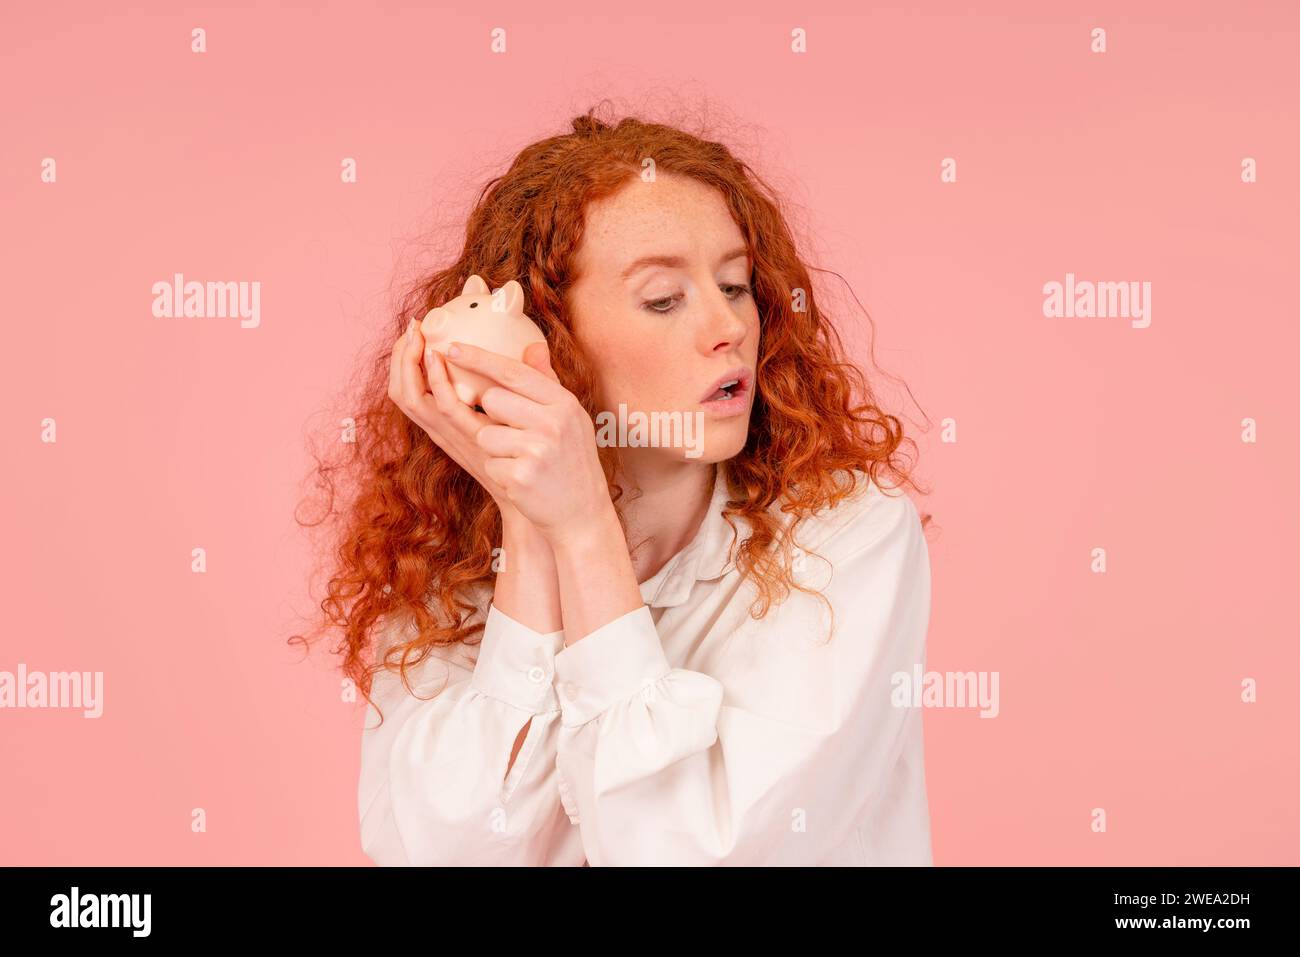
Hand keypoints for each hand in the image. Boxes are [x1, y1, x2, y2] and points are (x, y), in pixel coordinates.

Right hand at [386, 318, 522, 523]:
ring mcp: (449, 433)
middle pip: (399, 388)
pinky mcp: (465, 437)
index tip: (416, 328)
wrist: (542, 488)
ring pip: (409, 395)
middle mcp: (441, 426)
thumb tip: (536, 345)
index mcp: (446, 420)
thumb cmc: (534, 450)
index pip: (409, 386)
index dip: (404, 358)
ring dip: (408, 363)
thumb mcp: (523, 411)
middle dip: (400, 354)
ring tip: (418, 336)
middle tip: (413, 327)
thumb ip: (524, 380)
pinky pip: (439, 406)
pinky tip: (438, 356)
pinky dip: (434, 380)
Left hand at [442, 338, 614, 545]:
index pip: (514, 372)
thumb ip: (547, 383)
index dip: (479, 358)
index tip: (451, 347)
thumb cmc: (571, 461)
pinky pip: (489, 462)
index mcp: (563, 403)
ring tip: (522, 460)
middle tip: (516, 434)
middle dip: (492, 416)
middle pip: (492, 399)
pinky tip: (523, 480)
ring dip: (495, 448)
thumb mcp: (570, 418)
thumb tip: (533, 345)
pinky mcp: (521, 476)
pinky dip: (500, 472)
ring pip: (484, 433)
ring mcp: (537, 450)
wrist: (582, 514)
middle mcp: (553, 423)